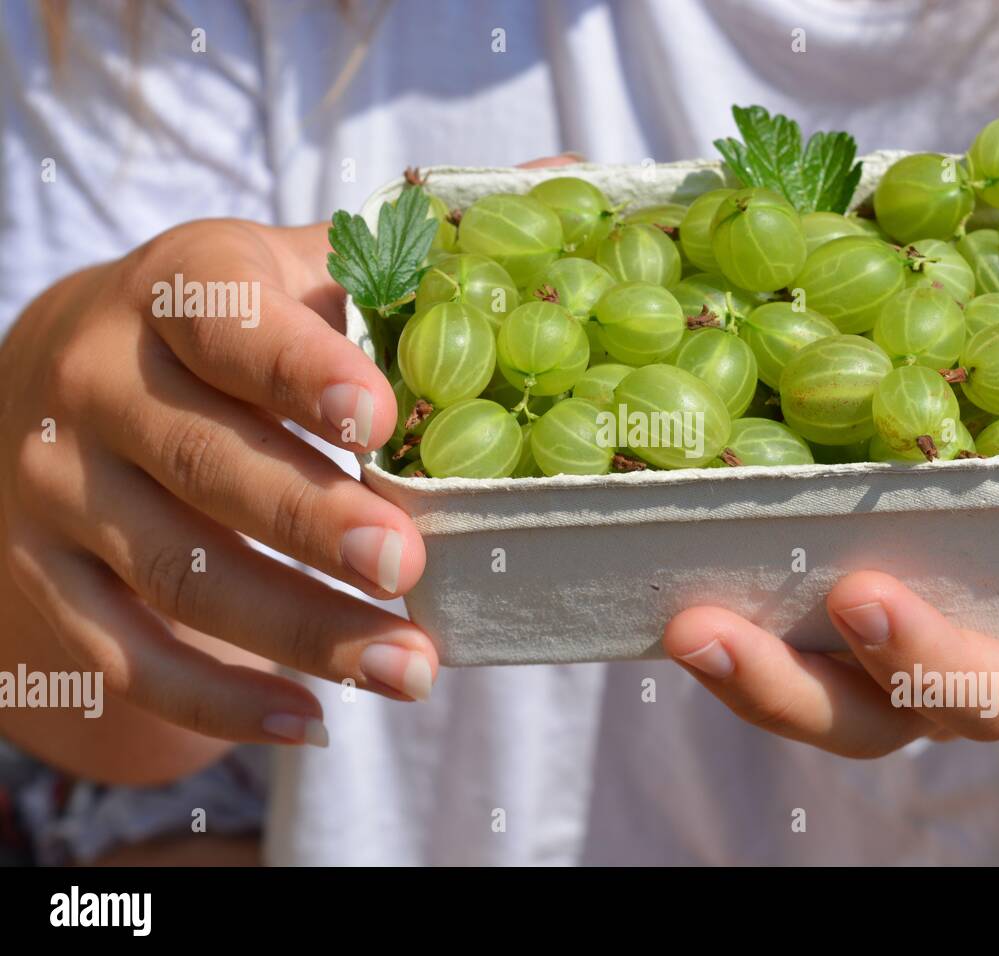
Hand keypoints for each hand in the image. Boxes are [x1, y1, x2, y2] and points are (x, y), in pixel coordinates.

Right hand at [0, 218, 435, 749]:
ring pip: (176, 573)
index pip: (227, 325)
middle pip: (205, 464)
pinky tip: (311, 719)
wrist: (70, 378)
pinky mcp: (49, 577)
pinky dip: (221, 700)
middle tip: (410, 568)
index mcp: (178, 292)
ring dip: (297, 630)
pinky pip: (129, 655)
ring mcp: (64, 489)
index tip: (386, 422)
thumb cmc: (227, 324)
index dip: (301, 372)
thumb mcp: (296, 267)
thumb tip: (569, 182)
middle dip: (312, 523)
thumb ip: (411, 248)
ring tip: (406, 669)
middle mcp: (102, 384)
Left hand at [663, 570, 998, 755]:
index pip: (980, 687)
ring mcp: (875, 684)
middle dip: (780, 684)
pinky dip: (725, 636)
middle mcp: (937, 692)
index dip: (919, 652)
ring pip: (805, 707)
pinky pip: (772, 664)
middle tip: (702, 632)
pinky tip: (669, 587)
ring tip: (676, 625)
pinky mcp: (822, 657)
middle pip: (862, 723)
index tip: (858, 595)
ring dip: (734, 672)